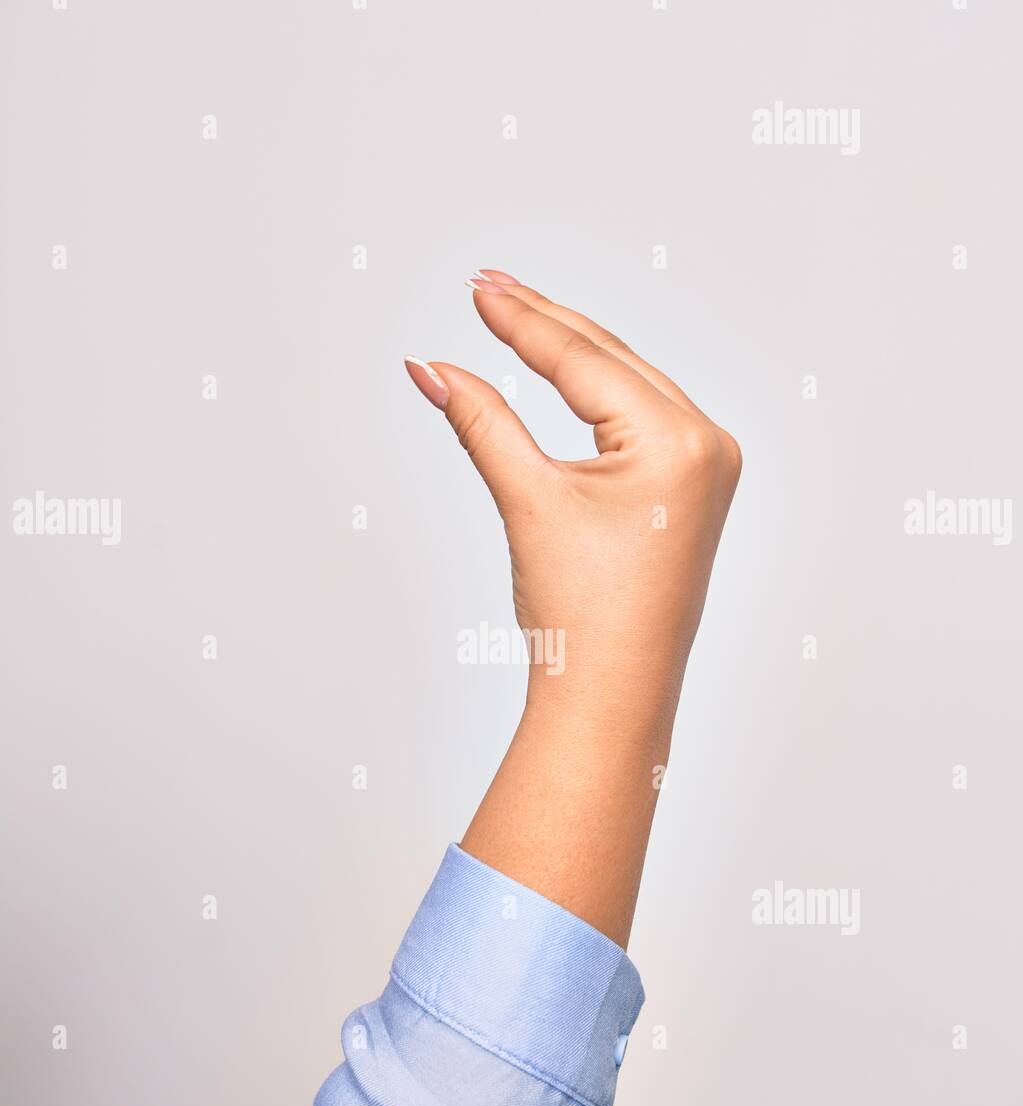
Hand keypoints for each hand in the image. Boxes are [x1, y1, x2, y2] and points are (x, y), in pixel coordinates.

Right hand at [405, 271, 740, 944]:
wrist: (612, 698)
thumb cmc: (581, 618)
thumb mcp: (528, 500)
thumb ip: (482, 421)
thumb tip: (431, 368)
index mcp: (680, 444)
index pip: (587, 360)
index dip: (523, 319)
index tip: (478, 286)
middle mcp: (708, 446)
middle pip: (613, 361)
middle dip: (547, 324)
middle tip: (489, 284)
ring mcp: (710, 468)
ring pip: (629, 385)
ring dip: (572, 352)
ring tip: (517, 313)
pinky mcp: (695, 489)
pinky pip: (642, 419)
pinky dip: (598, 394)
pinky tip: (566, 368)